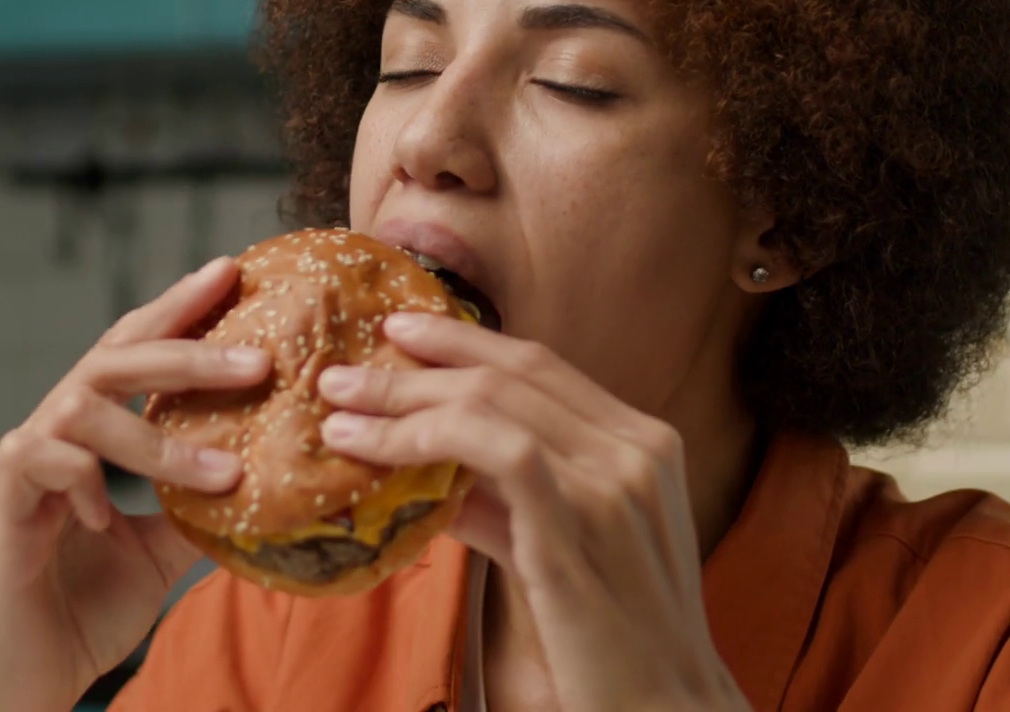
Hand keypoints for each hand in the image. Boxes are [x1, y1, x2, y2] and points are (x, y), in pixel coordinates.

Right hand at [0, 257, 269, 711]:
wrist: (31, 680)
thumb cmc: (88, 608)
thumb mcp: (164, 549)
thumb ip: (201, 507)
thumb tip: (275, 478)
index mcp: (89, 433)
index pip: (135, 351)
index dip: (178, 310)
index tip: (231, 272)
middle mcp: (51, 433)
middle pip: (111, 357)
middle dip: (184, 348)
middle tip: (254, 358)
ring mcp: (19, 464)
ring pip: (81, 407)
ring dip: (154, 438)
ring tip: (219, 471)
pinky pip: (38, 462)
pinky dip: (83, 480)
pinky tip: (109, 515)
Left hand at [315, 313, 750, 711]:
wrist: (668, 710)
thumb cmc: (615, 643)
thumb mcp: (568, 550)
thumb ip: (510, 504)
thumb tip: (436, 477)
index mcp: (645, 442)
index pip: (542, 366)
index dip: (465, 342)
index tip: (403, 334)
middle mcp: (637, 449)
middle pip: (512, 373)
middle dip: (420, 362)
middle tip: (345, 372)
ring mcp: (614, 484)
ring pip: (494, 403)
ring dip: (405, 400)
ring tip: (342, 413)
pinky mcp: (579, 527)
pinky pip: (496, 452)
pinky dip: (427, 439)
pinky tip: (379, 453)